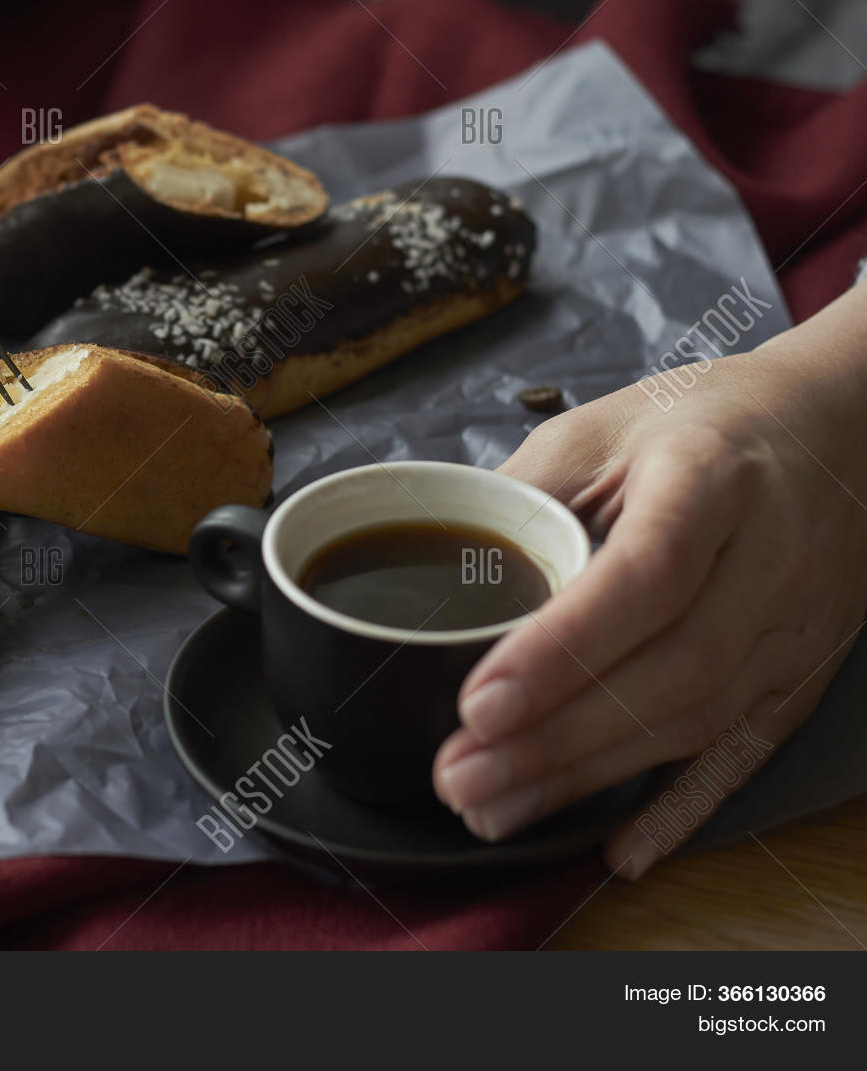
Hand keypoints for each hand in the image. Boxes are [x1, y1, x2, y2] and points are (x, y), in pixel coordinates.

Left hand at [432, 283, 866, 877]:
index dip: (560, 650)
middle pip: (669, 671)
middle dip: (554, 739)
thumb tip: (443, 577)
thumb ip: (523, 494)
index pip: (643, 577)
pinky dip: (681, 807)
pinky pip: (744, 753)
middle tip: (458, 777)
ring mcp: (796, 627)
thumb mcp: (599, 427)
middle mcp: (769, 560)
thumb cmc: (699, 422)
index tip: (478, 703)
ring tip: (490, 806)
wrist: (837, 425)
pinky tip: (620, 849)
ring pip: (695, 722)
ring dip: (587, 777)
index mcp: (711, 479)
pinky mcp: (802, 672)